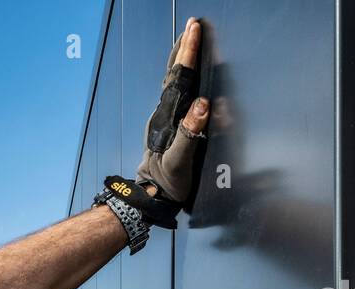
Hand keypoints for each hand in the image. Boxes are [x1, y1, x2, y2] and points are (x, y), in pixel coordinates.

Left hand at [134, 18, 209, 216]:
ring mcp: (165, 118)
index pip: (179, 78)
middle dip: (183, 48)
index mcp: (168, 118)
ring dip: (182, 58)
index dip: (188, 53)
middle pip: (174, 74)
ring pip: (174, 81)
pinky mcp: (168, 124)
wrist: (152, 197)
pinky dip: (182, 76)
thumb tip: (202, 104)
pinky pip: (176, 93)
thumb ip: (190, 133)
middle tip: (192, 25)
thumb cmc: (167, 182)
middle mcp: (164, 113)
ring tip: (189, 40)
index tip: (195, 30)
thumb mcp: (179, 162)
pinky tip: (185, 73)